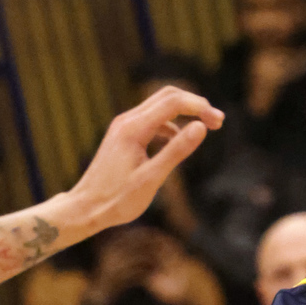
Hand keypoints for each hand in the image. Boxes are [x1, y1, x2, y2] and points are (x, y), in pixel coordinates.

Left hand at [67, 87, 223, 235]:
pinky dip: (170, 126)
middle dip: (194, 105)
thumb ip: (177, 151)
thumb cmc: (117, 200)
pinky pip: (152, 121)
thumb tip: (201, 127)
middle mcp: (127, 121)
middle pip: (167, 96)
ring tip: (204, 131)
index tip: (219, 122)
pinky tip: (177, 143)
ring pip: (160, 107)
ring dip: (184, 114)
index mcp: (133, 129)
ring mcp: (123, 126)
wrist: (86, 208)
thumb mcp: (152, 178)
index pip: (173, 103)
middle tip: (218, 122)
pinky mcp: (123, 135)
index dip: (199, 108)